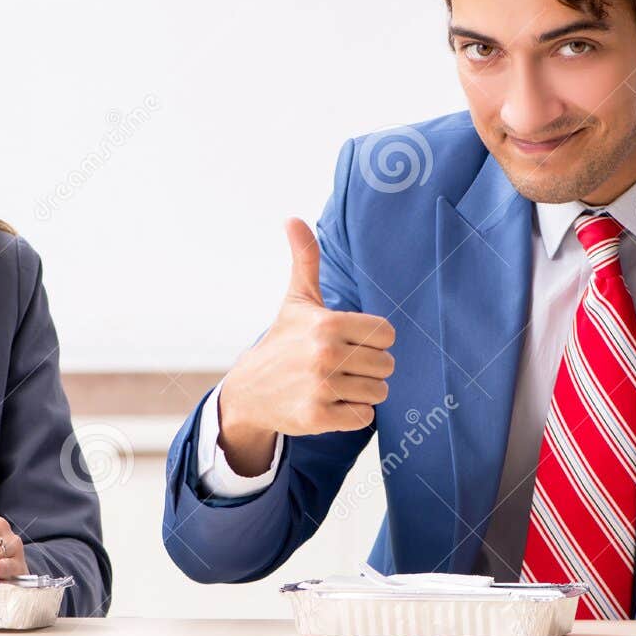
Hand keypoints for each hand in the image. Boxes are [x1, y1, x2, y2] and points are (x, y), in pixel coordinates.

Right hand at [216, 218, 395, 474]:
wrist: (249, 391)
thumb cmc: (283, 342)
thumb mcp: (296, 301)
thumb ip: (305, 260)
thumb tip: (292, 219)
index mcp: (327, 323)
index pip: (387, 334)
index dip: (373, 340)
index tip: (350, 342)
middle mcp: (324, 354)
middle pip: (386, 365)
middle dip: (369, 368)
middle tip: (340, 366)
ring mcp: (321, 387)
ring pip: (379, 392)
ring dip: (362, 392)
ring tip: (335, 385)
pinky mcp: (318, 417)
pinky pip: (364, 417)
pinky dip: (352, 414)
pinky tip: (329, 404)